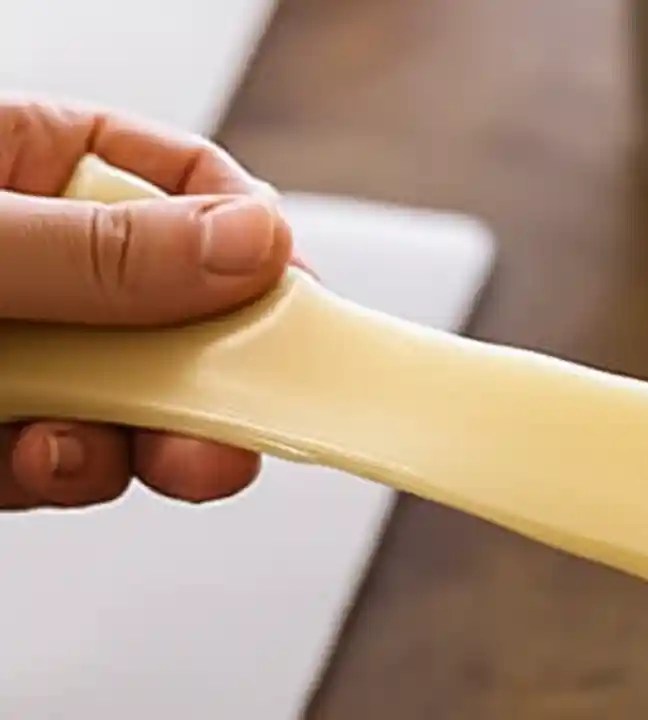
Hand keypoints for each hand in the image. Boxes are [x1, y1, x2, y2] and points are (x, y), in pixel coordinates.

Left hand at [0, 98, 295, 508]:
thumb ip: (102, 251)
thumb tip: (257, 244)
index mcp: (26, 163)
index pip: (180, 183)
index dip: (249, 235)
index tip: (292, 293)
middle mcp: (34, 258)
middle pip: (174, 307)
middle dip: (219, 368)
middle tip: (258, 410)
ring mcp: (15, 345)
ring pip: (127, 394)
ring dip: (153, 435)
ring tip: (172, 457)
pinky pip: (55, 454)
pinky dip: (66, 469)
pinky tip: (49, 462)